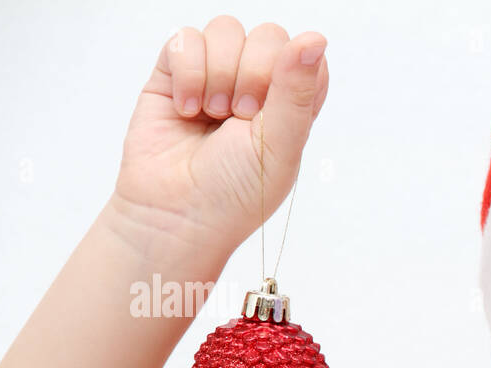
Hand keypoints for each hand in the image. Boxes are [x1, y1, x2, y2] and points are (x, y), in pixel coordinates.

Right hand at [108, 17, 328, 261]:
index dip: (291, 72)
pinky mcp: (175, 74)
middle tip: (240, 117)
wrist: (175, 214)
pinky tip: (186, 110)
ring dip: (218, 73)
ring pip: (226, 29)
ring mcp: (216, 77)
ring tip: (211, 115)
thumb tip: (316, 38)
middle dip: (253, 74)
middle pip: (268, 35)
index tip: (272, 110)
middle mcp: (257, 86)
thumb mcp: (280, 147)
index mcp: (292, 106)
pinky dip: (187, 72)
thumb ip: (297, 90)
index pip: (307, 56)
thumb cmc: (234, 194)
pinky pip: (185, 38)